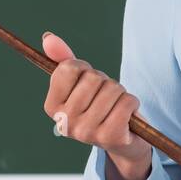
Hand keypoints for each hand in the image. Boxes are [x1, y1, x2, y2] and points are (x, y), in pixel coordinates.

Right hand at [42, 31, 150, 167]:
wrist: (123, 141)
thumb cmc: (100, 106)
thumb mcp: (80, 83)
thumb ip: (64, 60)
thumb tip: (48, 38)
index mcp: (51, 107)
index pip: (68, 69)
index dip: (84, 68)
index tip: (88, 81)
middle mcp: (65, 122)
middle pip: (93, 78)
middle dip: (105, 82)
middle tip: (105, 97)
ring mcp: (86, 132)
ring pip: (112, 89)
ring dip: (120, 93)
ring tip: (116, 107)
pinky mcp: (110, 137)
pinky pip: (126, 103)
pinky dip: (132, 103)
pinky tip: (128, 115)